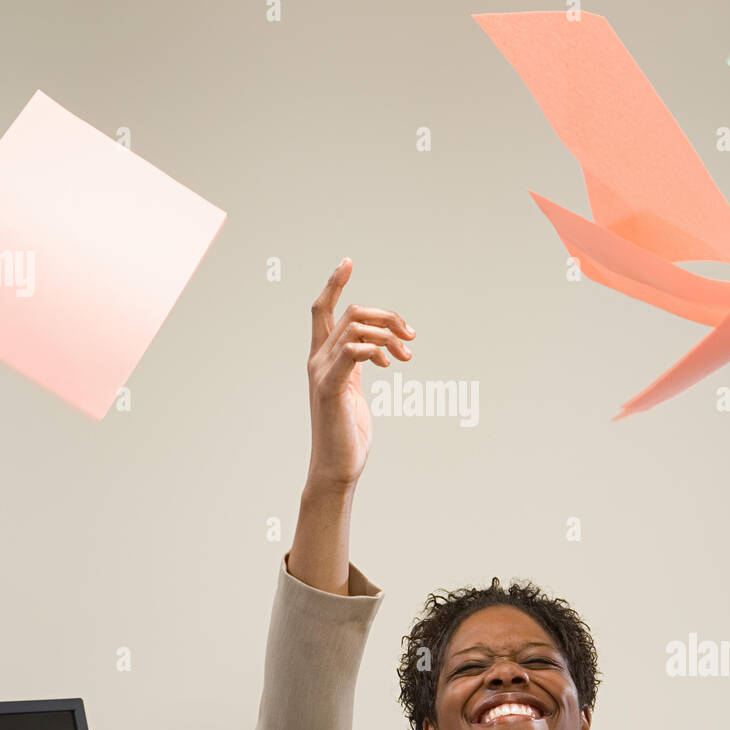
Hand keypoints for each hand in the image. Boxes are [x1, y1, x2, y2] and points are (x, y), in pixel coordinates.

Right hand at [305, 258, 415, 491]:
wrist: (337, 467)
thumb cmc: (347, 433)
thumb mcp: (353, 391)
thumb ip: (358, 367)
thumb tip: (377, 350)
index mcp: (323, 358)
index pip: (322, 310)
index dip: (333, 283)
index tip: (347, 262)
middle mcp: (318, 360)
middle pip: (352, 313)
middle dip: (387, 316)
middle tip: (411, 336)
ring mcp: (322, 373)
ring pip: (356, 327)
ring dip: (389, 334)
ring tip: (407, 355)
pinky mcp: (331, 388)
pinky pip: (352, 351)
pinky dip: (375, 349)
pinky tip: (390, 364)